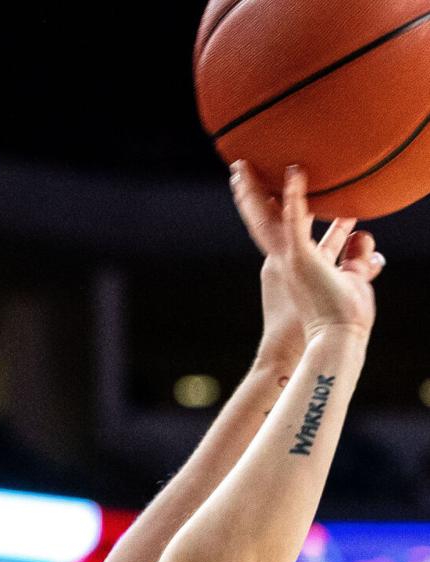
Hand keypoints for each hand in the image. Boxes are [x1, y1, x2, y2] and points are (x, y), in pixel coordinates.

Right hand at [230, 160, 383, 352]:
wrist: (328, 341)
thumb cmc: (339, 320)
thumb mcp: (351, 281)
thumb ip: (358, 259)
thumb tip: (369, 241)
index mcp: (294, 266)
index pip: (284, 228)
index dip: (278, 206)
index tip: (274, 187)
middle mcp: (284, 261)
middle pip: (264, 221)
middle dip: (252, 196)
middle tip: (242, 172)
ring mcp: (287, 260)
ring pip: (266, 219)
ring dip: (253, 192)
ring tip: (242, 168)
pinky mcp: (299, 258)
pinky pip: (296, 220)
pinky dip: (296, 196)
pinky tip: (295, 171)